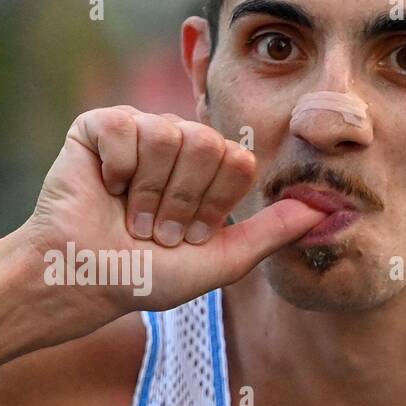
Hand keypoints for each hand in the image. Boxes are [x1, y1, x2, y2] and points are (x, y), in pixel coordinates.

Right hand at [21, 105, 321, 320]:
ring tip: (130, 217)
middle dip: (181, 201)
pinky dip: (117, 170)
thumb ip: (271, 232)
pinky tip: (105, 188)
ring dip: (148, 192)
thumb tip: (322, 208)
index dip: (213, 204)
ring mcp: (137, 130)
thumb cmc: (145, 275)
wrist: (83, 278)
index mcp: (207, 171)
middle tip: (156, 229)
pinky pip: (126, 127)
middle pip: (207, 143)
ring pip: (168, 135)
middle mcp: (176, 143)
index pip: (238, 161)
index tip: (187, 235)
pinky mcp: (97, 126)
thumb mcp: (220, 260)